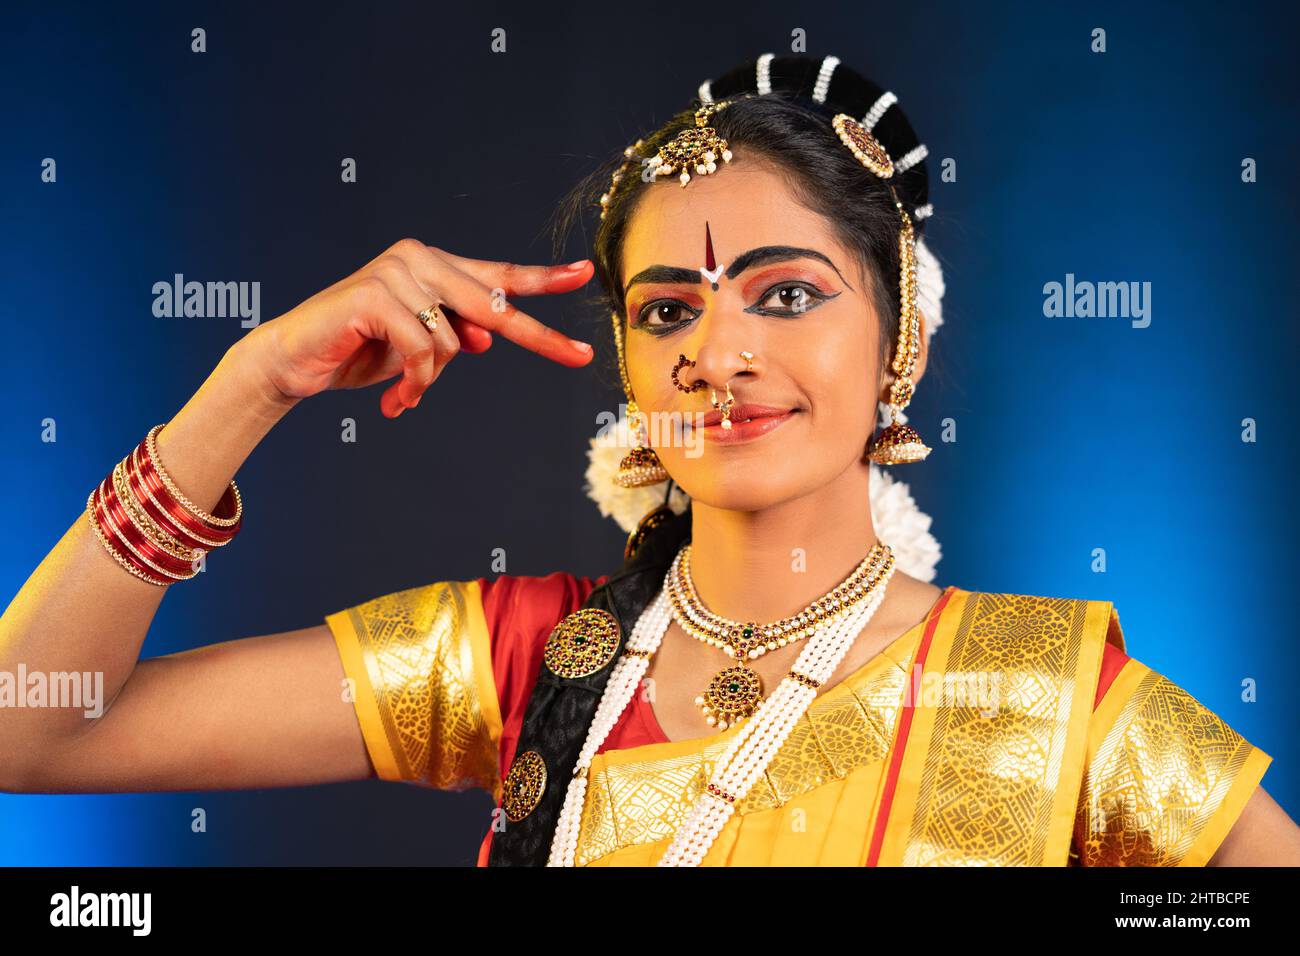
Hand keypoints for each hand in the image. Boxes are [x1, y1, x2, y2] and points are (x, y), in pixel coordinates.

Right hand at [244, 239, 595, 417]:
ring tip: (404, 393)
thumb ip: (456, 336)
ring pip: (454, 340)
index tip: (585, 274)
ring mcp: (396, 271)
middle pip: (493, 306)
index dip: (543, 278)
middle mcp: (418, 258)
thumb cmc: (359, 352)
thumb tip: (487, 339)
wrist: (296, 362)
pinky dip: (414, 382)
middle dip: (537, 336)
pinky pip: (423, 349)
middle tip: (579, 355)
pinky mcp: (374, 294)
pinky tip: (394, 398)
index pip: (498, 275)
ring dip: (431, 380)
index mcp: (435, 267)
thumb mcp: (420, 349)